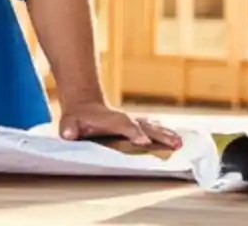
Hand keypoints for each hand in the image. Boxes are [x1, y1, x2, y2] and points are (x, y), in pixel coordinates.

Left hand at [58, 100, 180, 148]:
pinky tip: (178, 141)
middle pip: (143, 125)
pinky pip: (153, 130)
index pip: (123, 124)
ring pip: (151, 127)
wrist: (85, 104)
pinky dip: (166, 135)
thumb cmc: (77, 118)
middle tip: (173, 142)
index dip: (133, 131)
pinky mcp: (137, 127)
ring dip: (166, 134)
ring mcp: (132, 122)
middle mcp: (124, 119)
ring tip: (180, 142)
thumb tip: (67, 133)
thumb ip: (69, 127)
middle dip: (157, 134)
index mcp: (109, 119)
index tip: (143, 140)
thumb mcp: (69, 121)